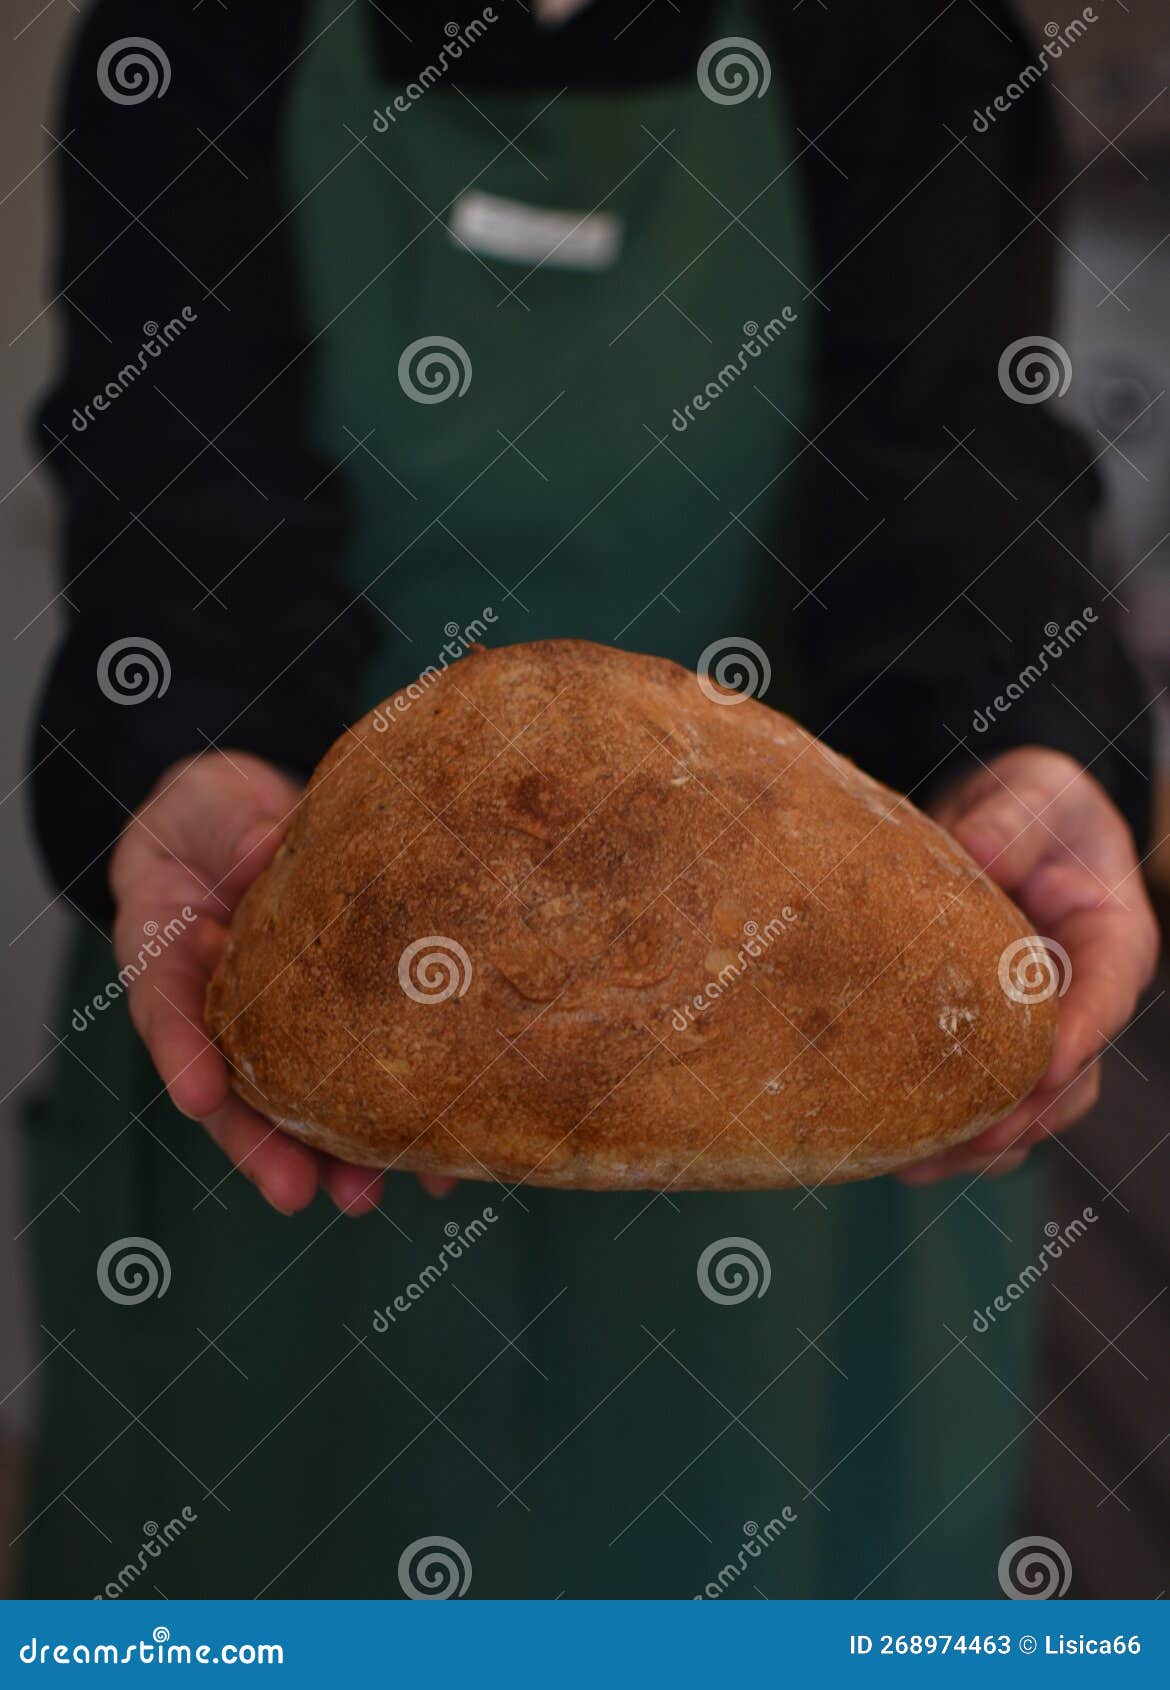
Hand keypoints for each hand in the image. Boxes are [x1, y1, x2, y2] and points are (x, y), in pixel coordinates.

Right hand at [110, 751, 454, 1214]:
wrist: (257, 824)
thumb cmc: (219, 818)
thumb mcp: (213, 807)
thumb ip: (231, 826)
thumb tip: (267, 846)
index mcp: (169, 953)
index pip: (166, 1007)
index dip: (182, 1053)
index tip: (201, 1096)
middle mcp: (220, 1005)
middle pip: (232, 1087)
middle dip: (261, 1143)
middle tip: (293, 1192)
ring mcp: (277, 1024)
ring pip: (295, 1099)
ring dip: (331, 1153)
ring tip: (365, 1197)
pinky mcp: (339, 1024)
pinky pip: (364, 1073)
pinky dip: (398, 1114)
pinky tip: (437, 1161)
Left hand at [900, 746, 1158, 1184]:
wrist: (999, 824)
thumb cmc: (1034, 805)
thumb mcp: (1037, 790)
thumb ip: (1015, 822)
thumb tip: (979, 855)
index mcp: (1112, 943)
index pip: (1104, 999)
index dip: (1079, 1040)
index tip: (1044, 1069)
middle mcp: (1082, 999)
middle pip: (1070, 1078)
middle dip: (1024, 1116)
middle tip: (973, 1141)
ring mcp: (1039, 1031)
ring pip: (1027, 1108)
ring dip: (980, 1145)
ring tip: (919, 1165)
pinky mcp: (993, 1045)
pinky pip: (982, 1102)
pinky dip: (949, 1133)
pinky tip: (899, 1156)